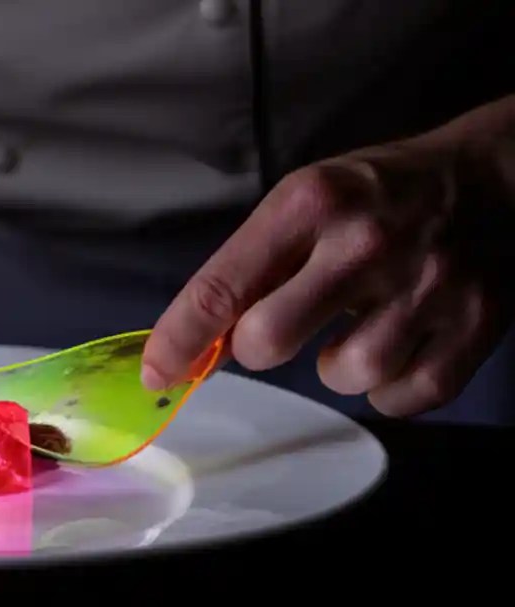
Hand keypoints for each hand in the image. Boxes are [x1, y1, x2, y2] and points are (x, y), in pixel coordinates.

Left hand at [142, 132, 512, 416]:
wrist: (494, 176)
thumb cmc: (379, 196)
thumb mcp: (305, 204)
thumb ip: (249, 270)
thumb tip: (194, 347)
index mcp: (311, 203)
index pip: (222, 287)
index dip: (179, 340)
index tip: (158, 371)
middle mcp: (365, 242)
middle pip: (269, 342)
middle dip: (259, 348)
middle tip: (281, 327)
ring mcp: (426, 284)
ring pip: (343, 376)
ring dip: (336, 365)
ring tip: (357, 323)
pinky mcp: (476, 322)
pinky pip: (402, 397)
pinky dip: (389, 388)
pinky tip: (395, 345)